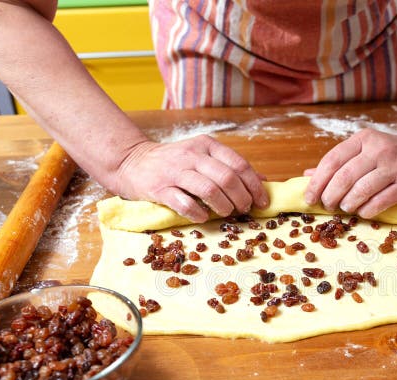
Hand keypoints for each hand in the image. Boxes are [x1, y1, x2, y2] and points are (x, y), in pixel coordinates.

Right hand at [112, 135, 268, 222]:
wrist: (133, 162)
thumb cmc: (175, 163)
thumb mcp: (203, 157)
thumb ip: (231, 167)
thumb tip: (263, 181)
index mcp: (206, 145)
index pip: (239, 164)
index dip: (254, 186)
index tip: (262, 201)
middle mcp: (192, 155)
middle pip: (227, 178)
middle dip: (241, 198)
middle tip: (243, 209)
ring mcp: (175, 172)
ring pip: (209, 190)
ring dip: (223, 206)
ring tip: (225, 213)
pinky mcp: (160, 189)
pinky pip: (185, 204)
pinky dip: (198, 214)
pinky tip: (202, 217)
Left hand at [303, 129, 396, 218]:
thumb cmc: (393, 154)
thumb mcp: (365, 150)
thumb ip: (338, 162)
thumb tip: (307, 176)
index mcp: (364, 139)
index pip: (333, 160)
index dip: (317, 182)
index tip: (309, 197)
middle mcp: (378, 150)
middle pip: (344, 177)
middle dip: (331, 196)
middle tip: (328, 205)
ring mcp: (394, 167)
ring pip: (360, 191)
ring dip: (347, 204)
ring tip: (345, 208)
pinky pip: (379, 202)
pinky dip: (366, 211)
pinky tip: (362, 211)